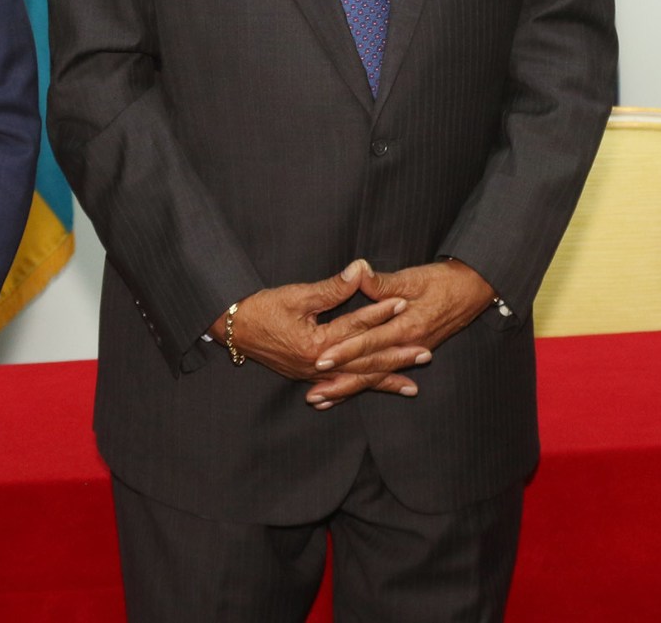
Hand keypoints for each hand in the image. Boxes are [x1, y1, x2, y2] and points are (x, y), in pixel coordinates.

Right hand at [212, 260, 420, 406]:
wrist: (234, 328)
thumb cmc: (263, 308)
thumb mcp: (297, 294)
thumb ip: (332, 287)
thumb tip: (359, 270)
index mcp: (315, 344)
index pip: (355, 327)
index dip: (380, 313)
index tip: (403, 303)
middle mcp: (317, 366)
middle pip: (363, 361)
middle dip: (396, 358)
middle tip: (426, 353)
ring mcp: (313, 375)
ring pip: (356, 378)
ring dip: (385, 380)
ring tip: (413, 385)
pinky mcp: (310, 376)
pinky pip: (343, 384)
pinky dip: (362, 387)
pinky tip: (379, 390)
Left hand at [305, 259, 497, 405]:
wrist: (472, 290)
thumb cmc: (442, 281)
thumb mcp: (413, 278)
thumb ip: (383, 282)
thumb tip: (358, 273)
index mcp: (407, 326)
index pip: (369, 342)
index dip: (345, 351)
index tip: (321, 359)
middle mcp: (408, 345)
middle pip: (369, 368)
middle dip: (340, 382)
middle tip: (313, 396)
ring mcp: (411, 352)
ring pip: (376, 376)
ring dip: (349, 389)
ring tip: (323, 401)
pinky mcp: (411, 352)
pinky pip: (385, 373)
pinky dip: (366, 384)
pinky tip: (349, 391)